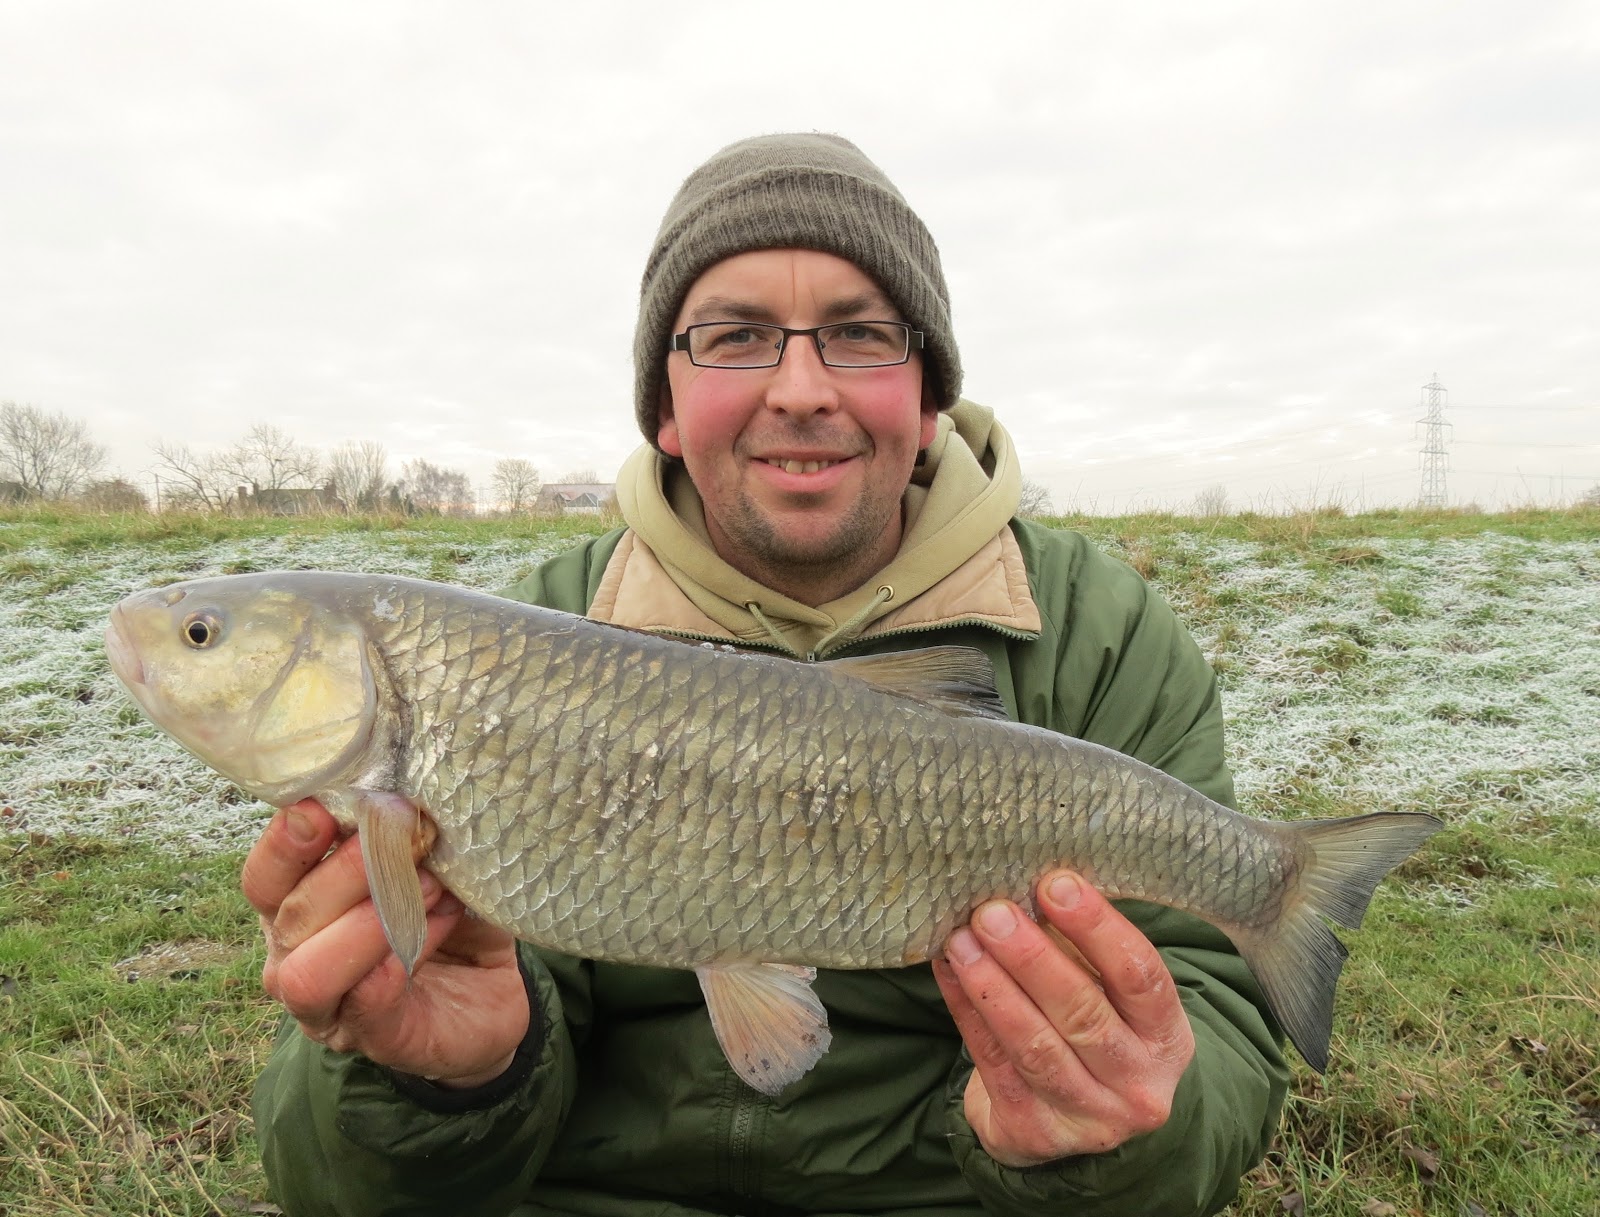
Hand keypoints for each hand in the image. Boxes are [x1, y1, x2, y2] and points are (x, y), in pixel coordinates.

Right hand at [242, 798, 530, 1087]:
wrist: (492, 990)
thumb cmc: (448, 911)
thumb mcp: (429, 862)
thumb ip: (402, 836)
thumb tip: (405, 794)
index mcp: (294, 908)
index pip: (264, 877)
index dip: (285, 842)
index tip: (325, 807)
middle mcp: (293, 961)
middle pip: (290, 915)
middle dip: (349, 869)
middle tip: (410, 832)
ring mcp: (328, 1009)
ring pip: (309, 970)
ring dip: (371, 919)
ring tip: (430, 885)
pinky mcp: (375, 1039)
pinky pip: (368, 1001)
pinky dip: (404, 956)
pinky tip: (443, 920)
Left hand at [931, 870, 1194, 1165]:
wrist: (1081, 1125)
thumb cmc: (1097, 1034)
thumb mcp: (1113, 998)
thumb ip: (1084, 949)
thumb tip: (1034, 886)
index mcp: (1166, 1037)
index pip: (1141, 977)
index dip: (1098, 928)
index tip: (1055, 884)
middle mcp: (1137, 1084)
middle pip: (1084, 1014)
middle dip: (1032, 958)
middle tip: (992, 913)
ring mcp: (1087, 1116)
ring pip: (1035, 1047)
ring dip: (992, 988)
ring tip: (962, 941)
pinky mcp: (1033, 1132)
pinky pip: (994, 1064)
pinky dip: (966, 1013)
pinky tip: (949, 972)